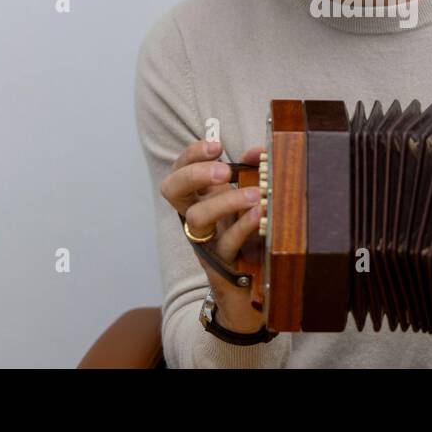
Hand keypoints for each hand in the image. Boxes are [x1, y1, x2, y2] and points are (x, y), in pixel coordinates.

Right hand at [161, 139, 266, 333]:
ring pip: (197, 218)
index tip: (216, 146)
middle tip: (223, 171)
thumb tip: (257, 151)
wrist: (251, 286)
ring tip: (255, 195)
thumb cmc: (247, 235)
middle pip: (172, 190)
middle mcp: (194, 216)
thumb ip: (252, 173)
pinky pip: (227, 242)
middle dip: (195, 175)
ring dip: (226, 202)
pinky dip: (243, 226)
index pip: (180, 169)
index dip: (192, 155)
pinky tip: (259, 215)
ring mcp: (204, 240)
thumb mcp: (248, 199)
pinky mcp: (221, 261)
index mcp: (198, 197)